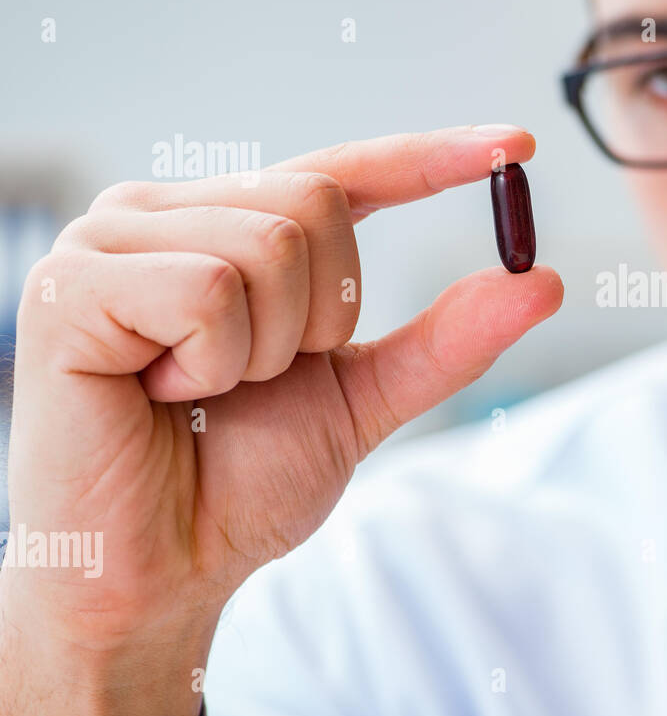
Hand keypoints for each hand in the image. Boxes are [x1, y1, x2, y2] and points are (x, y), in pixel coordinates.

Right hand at [1, 126, 562, 715]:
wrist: (161, 570)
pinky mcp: (72, 284)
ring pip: (269, 244)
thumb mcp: (364, 398)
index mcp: (232, 229)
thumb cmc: (240, 481)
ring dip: (266, 348)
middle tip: (257, 377)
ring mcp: (113, 240)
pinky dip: (211, 363)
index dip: (433, 156)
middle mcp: (170, 214)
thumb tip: (545, 282)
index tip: (519, 145)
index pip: (346, 171)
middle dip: (321, 316)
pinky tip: (158, 393)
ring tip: (200, 390)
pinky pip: (206, 290)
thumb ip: (447, 339)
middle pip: (316, 203)